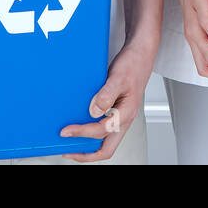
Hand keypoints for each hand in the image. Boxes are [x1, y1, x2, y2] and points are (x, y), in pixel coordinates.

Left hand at [59, 40, 154, 161]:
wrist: (141, 53)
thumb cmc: (133, 64)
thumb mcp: (118, 77)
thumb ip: (107, 95)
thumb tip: (94, 113)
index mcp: (126, 113)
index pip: (102, 131)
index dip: (82, 133)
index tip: (66, 131)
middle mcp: (124, 118)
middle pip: (107, 148)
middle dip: (87, 155)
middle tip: (69, 152)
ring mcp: (120, 115)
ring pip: (106, 140)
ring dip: (89, 145)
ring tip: (72, 142)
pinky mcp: (116, 110)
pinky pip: (104, 128)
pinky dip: (91, 132)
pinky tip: (81, 124)